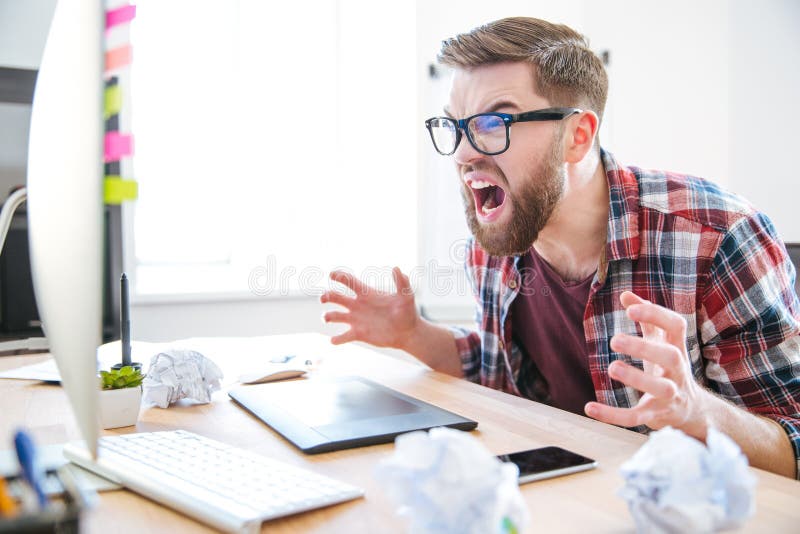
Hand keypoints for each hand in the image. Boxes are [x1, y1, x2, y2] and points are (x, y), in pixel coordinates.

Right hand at [320, 267, 420, 348]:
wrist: (408, 332)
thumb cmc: (407, 312)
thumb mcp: (406, 296)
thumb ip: (402, 283)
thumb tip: (396, 268)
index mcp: (366, 294)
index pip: (349, 282)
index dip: (339, 276)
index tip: (331, 274)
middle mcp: (358, 305)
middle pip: (336, 297)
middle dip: (326, 296)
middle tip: (323, 298)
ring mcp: (356, 320)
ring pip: (335, 316)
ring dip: (327, 316)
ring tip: (327, 318)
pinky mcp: (358, 334)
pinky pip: (343, 336)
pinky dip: (336, 339)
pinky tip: (334, 340)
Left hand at [584, 291, 709, 439]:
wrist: (691, 410)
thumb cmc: (669, 367)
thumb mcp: (661, 342)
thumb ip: (646, 318)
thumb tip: (625, 294)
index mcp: (677, 347)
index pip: (676, 326)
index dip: (656, 315)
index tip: (630, 309)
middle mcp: (677, 370)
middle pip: (670, 357)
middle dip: (644, 348)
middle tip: (614, 341)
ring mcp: (669, 395)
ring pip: (660, 388)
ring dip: (636, 378)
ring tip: (612, 368)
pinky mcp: (656, 416)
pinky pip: (636, 418)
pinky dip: (613, 416)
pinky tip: (589, 408)